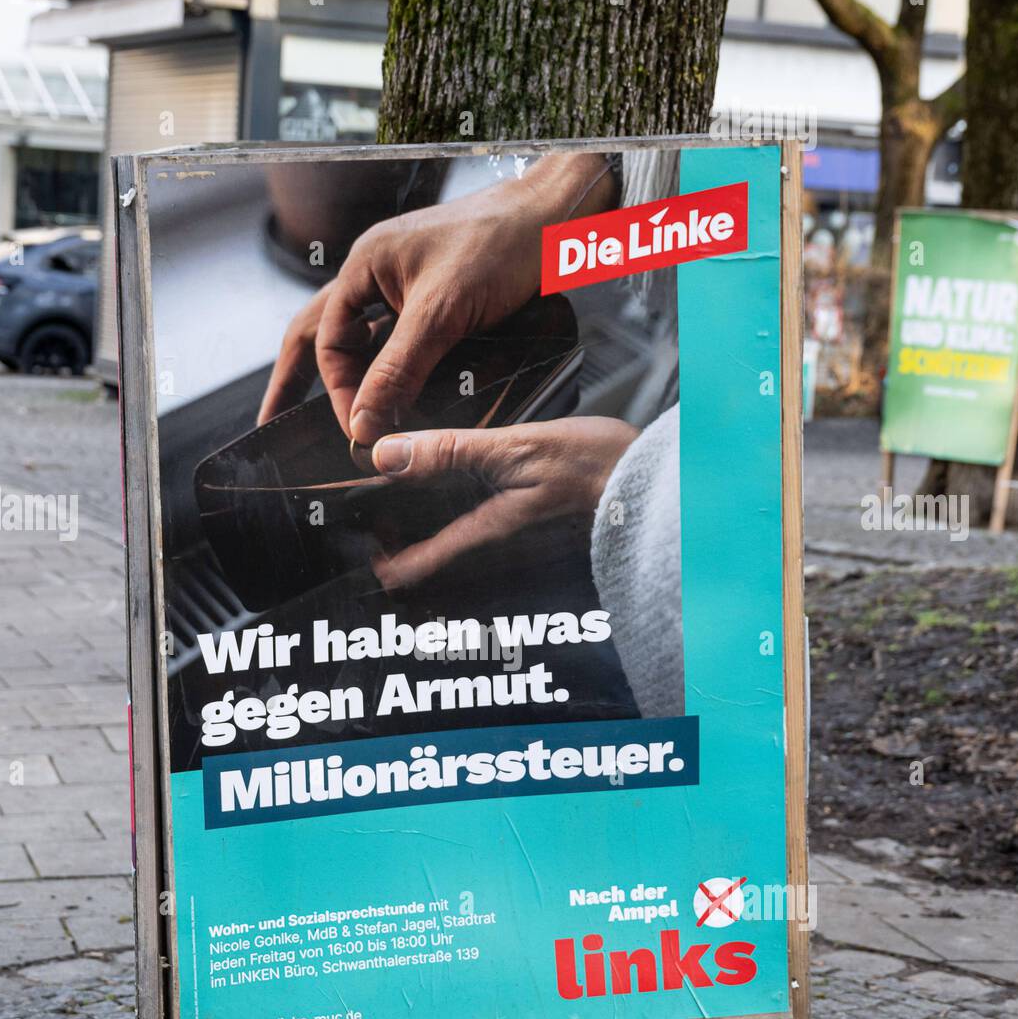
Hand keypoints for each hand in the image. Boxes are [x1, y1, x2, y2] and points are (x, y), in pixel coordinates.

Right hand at [258, 154, 616, 450]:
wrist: (558, 220)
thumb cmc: (502, 242)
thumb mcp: (442, 312)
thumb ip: (399, 368)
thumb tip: (363, 422)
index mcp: (365, 266)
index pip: (328, 342)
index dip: (339, 393)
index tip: (359, 431)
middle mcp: (379, 275)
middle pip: (323, 336)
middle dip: (297, 380)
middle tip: (274, 422)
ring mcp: (407, 288)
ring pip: (363, 342)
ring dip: (350, 380)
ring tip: (338, 419)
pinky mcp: (439, 302)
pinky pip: (400, 343)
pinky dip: (392, 373)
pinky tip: (398, 400)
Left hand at [368, 415, 637, 589]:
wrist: (654, 479)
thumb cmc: (597, 466)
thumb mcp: (517, 447)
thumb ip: (450, 452)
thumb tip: (387, 455)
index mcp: (486, 534)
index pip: (415, 570)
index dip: (381, 563)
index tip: (362, 544)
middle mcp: (497, 554)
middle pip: (432, 571)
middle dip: (401, 551)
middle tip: (379, 520)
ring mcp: (516, 554)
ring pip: (456, 562)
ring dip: (429, 540)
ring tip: (408, 508)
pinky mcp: (532, 540)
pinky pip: (483, 545)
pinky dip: (459, 531)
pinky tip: (457, 499)